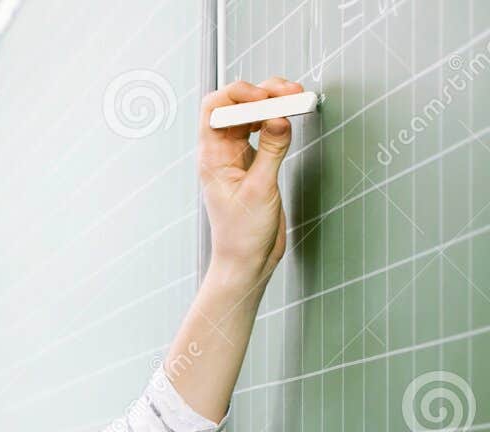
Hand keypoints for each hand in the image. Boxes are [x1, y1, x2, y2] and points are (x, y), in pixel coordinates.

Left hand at [199, 77, 298, 278]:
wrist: (247, 261)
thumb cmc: (243, 234)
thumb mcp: (260, 190)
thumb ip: (271, 151)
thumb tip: (280, 117)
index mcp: (212, 157)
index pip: (215, 108)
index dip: (238, 94)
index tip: (266, 97)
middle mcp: (221, 153)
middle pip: (236, 106)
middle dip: (263, 93)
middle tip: (292, 93)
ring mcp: (237, 156)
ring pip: (252, 115)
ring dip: (273, 102)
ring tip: (297, 99)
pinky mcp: (254, 163)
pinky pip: (264, 130)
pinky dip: (278, 119)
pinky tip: (292, 118)